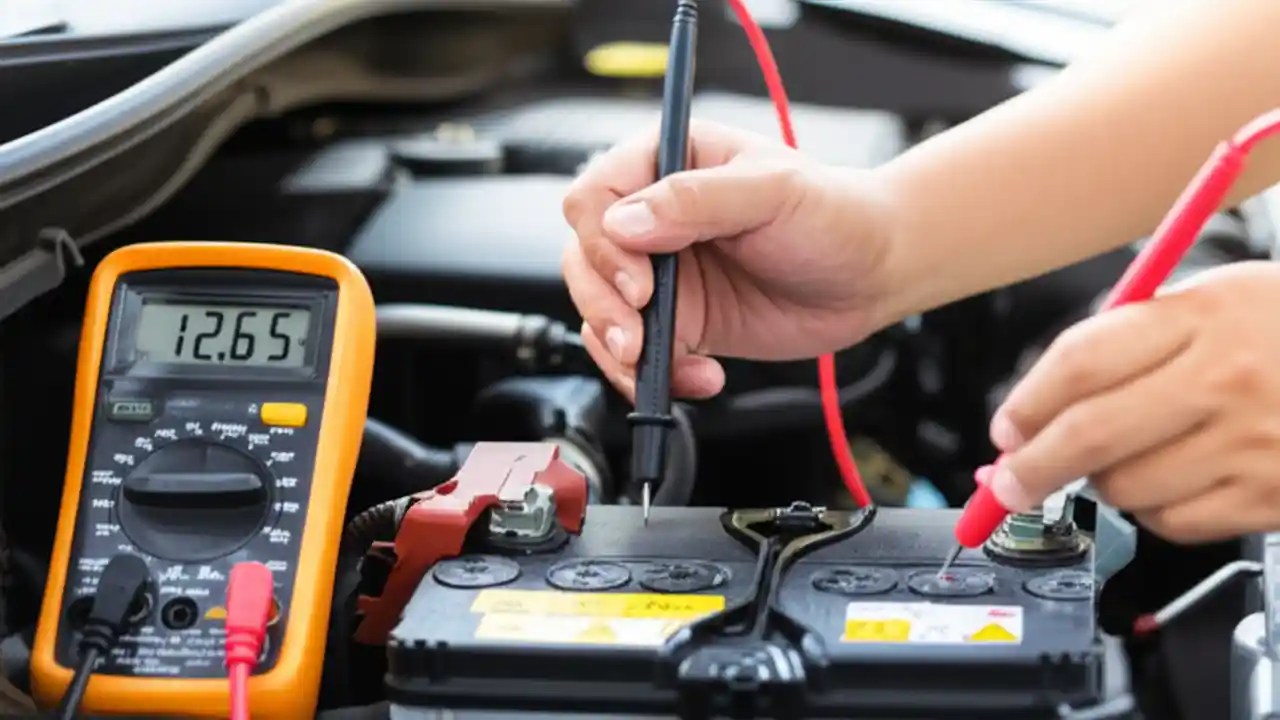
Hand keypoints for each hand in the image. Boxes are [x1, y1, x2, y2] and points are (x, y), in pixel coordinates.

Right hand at [561, 120, 898, 399]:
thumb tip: (625, 222)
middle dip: (603, 304)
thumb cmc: (834, 213)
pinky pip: (635, 353)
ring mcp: (661, 273)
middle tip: (637, 335)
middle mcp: (653, 217)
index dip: (604, 243)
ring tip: (656, 364)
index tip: (640, 282)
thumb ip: (697, 200)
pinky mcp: (679, 321)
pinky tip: (700, 376)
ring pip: (599, 311)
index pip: (595, 197)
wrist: (873, 273)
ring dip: (617, 347)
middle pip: (584, 259)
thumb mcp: (772, 192)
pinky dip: (653, 374)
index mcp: (666, 163)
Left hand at [986, 261, 1279, 542]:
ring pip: (1126, 487)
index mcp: (1205, 315)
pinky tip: (1173, 481)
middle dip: (1028, 469)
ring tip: (1123, 461)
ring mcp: (1254, 442)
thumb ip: (1130, 338)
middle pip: (1089, 435)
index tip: (1006, 427)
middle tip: (1005, 484)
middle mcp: (1227, 378)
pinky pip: (1174, 522)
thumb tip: (1037, 404)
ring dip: (1101, 485)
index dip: (1026, 403)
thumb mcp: (1219, 298)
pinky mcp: (1272, 495)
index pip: (1081, 362)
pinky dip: (1154, 511)